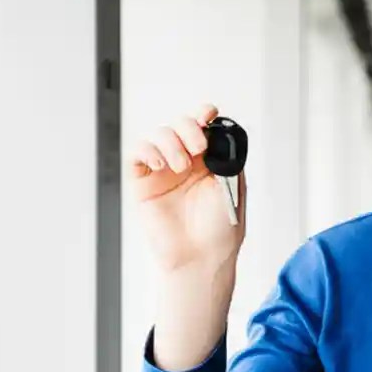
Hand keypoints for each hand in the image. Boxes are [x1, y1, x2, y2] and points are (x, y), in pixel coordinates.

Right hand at [127, 103, 245, 271]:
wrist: (201, 257)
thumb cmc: (221, 228)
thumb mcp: (233, 185)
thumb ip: (225, 155)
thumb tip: (215, 131)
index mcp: (209, 160)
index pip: (202, 126)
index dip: (202, 114)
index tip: (207, 114)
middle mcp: (186, 162)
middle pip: (179, 124)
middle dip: (187, 127)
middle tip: (197, 146)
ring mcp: (163, 171)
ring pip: (158, 134)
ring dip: (170, 141)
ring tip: (179, 166)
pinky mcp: (143, 183)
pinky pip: (138, 154)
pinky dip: (148, 150)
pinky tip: (161, 164)